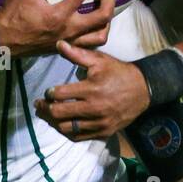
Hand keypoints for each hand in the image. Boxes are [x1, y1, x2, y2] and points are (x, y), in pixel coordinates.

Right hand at [0, 0, 115, 57]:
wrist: (2, 40)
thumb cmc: (13, 15)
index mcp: (60, 15)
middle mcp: (70, 30)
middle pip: (103, 17)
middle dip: (108, 0)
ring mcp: (70, 41)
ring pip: (101, 36)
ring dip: (106, 21)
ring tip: (100, 9)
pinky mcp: (67, 48)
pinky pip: (90, 46)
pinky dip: (95, 34)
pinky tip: (90, 24)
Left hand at [34, 41, 150, 140]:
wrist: (143, 89)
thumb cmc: (119, 73)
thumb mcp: (99, 60)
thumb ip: (77, 54)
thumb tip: (58, 44)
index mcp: (91, 89)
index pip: (59, 95)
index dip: (49, 94)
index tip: (48, 92)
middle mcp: (94, 108)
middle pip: (59, 114)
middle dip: (45, 109)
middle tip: (39, 105)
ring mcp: (99, 122)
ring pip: (66, 128)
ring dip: (53, 122)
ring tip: (48, 115)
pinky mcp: (104, 131)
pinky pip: (79, 137)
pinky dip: (67, 132)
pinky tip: (62, 125)